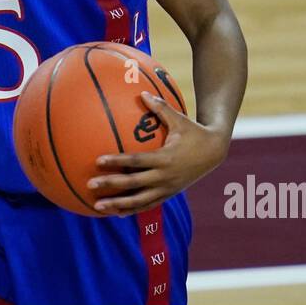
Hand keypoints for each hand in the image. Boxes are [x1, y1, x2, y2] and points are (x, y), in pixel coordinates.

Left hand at [87, 91, 231, 216]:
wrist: (214, 152)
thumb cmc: (194, 132)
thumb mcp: (179, 119)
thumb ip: (160, 107)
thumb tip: (142, 92)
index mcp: (165, 158)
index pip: (136, 161)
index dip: (117, 161)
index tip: (98, 161)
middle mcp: (165, 176)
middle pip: (133, 183)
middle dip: (111, 185)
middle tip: (90, 184)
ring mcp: (167, 188)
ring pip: (139, 200)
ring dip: (117, 204)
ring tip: (98, 206)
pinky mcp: (168, 194)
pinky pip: (147, 205)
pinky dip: (132, 209)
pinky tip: (116, 212)